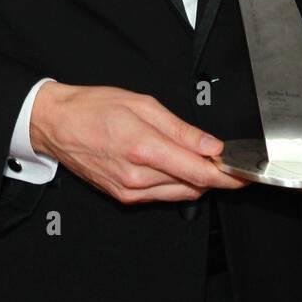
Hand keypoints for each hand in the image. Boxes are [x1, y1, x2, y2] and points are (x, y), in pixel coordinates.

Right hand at [30, 81, 248, 203]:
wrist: (57, 124)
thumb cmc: (94, 108)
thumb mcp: (143, 105)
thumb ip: (181, 130)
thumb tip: (210, 146)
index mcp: (144, 149)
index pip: (199, 172)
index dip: (227, 176)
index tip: (244, 173)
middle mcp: (137, 177)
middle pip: (193, 186)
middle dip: (214, 175)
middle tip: (223, 159)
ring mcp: (129, 191)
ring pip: (179, 194)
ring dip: (195, 181)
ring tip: (199, 159)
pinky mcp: (123, 197)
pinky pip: (160, 196)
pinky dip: (175, 184)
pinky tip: (175, 166)